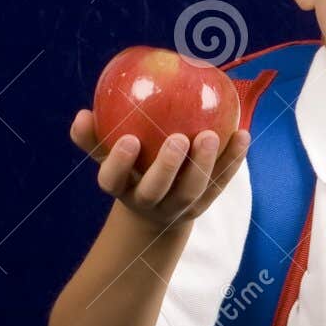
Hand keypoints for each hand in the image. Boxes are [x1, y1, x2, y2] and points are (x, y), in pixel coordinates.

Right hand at [70, 110, 249, 229]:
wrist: (156, 212)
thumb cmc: (129, 171)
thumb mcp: (108, 157)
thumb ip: (94, 137)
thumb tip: (83, 113)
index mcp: (122, 188)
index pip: (112, 180)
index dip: (119, 164)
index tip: (129, 140)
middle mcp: (151, 201)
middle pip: (157, 190)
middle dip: (167, 166)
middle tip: (178, 138)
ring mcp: (180, 205)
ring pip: (193, 190)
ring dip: (204, 163)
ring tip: (211, 135)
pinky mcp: (206, 202)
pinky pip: (221, 181)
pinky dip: (233, 159)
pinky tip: (242, 134)